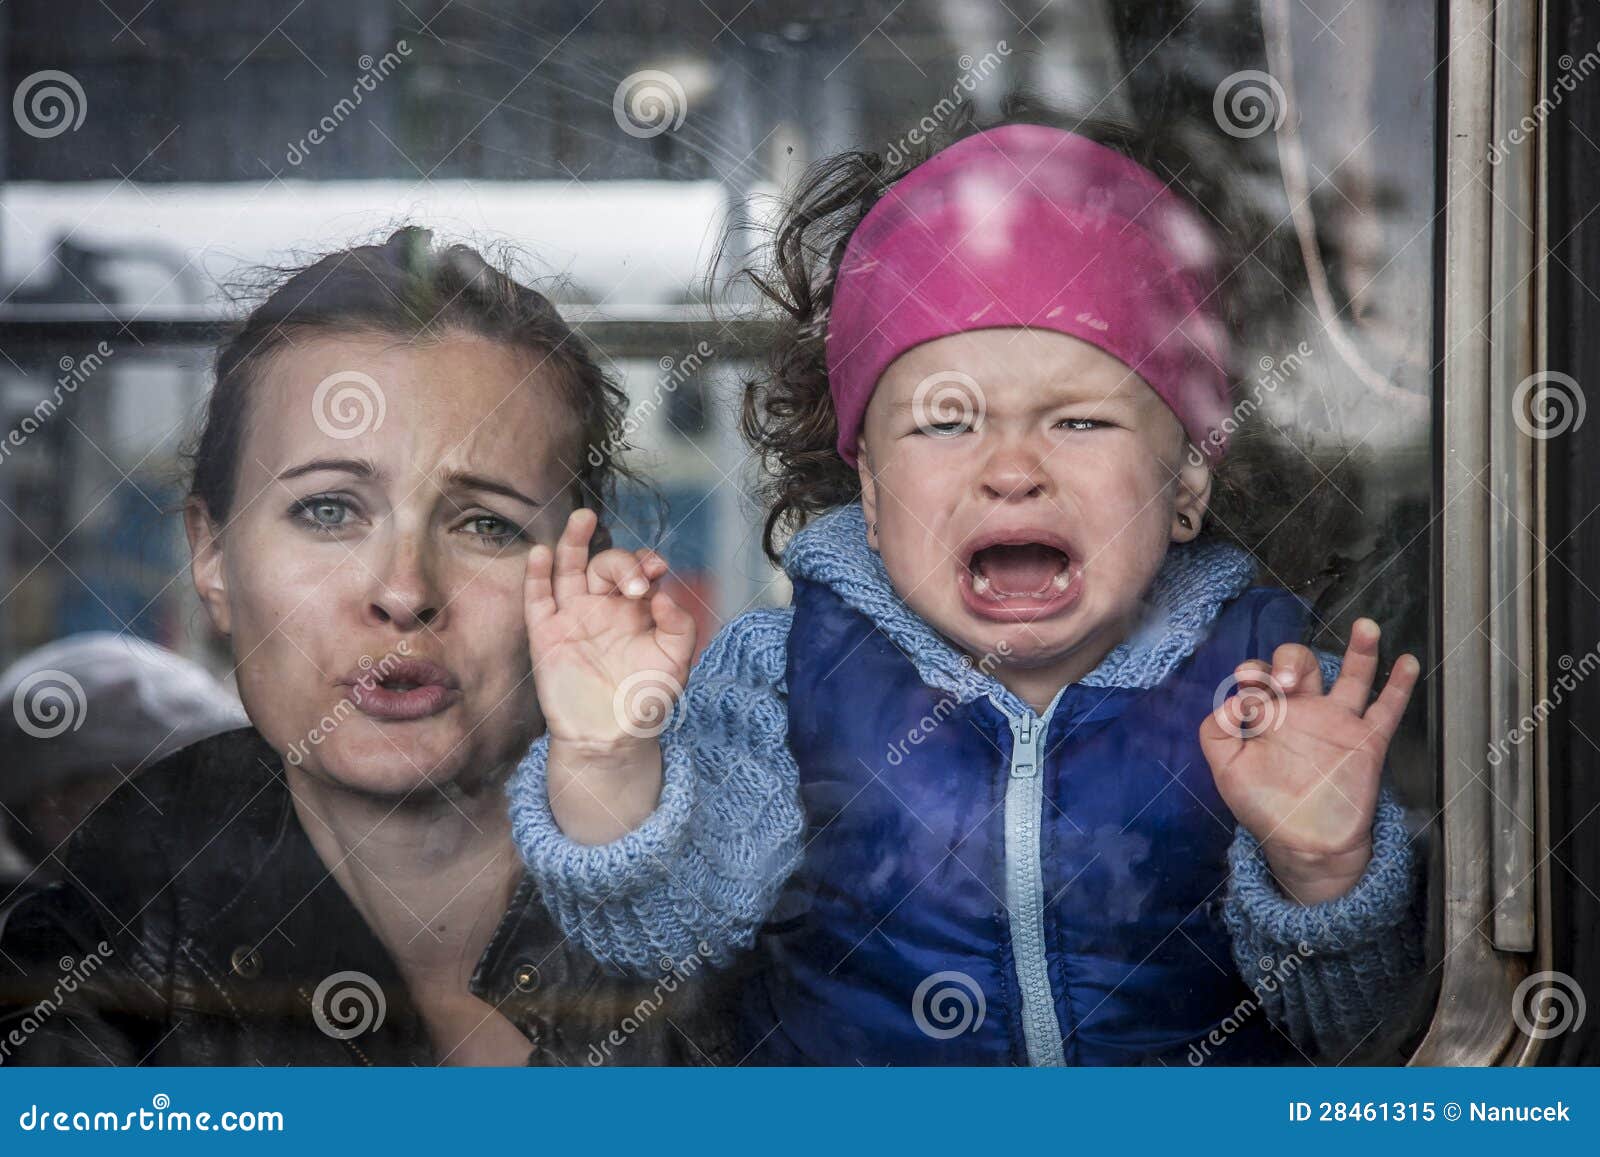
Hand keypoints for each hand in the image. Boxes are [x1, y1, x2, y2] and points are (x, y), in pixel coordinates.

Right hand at [524, 508, 696, 751]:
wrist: (611, 739)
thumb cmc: (646, 701)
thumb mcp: (677, 663)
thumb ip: (679, 626)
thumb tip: (663, 596)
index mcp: (636, 611)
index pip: (639, 571)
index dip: (647, 563)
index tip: (657, 570)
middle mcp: (604, 608)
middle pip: (607, 566)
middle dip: (623, 564)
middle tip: (638, 585)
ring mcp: (573, 619)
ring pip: (569, 569)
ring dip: (574, 542)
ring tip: (583, 518)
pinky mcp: (546, 635)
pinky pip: (537, 599)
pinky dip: (536, 575)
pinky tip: (541, 553)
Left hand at [1198, 618, 1418, 905]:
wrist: (1306, 845)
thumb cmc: (1264, 807)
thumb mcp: (1225, 770)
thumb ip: (1215, 732)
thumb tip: (1229, 701)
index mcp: (1268, 715)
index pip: (1260, 676)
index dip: (1254, 673)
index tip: (1252, 690)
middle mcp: (1303, 711)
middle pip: (1302, 664)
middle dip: (1291, 662)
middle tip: (1287, 684)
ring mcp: (1338, 723)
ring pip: (1352, 676)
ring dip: (1360, 650)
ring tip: (1366, 626)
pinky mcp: (1367, 742)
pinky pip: (1387, 708)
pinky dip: (1399, 685)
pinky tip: (1406, 661)